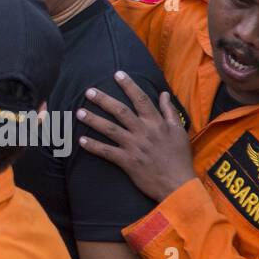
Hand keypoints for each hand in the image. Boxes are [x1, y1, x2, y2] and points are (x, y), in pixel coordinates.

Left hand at [75, 71, 194, 201]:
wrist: (179, 184)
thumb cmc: (180, 157)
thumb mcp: (180, 131)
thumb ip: (170, 111)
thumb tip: (164, 93)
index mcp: (156, 123)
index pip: (141, 99)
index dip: (129, 85)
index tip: (117, 74)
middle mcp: (143, 132)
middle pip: (120, 111)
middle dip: (103, 100)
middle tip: (88, 91)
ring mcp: (134, 146)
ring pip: (110, 129)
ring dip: (93, 120)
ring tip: (79, 112)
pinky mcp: (128, 162)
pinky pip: (107, 152)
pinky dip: (93, 146)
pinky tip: (81, 140)